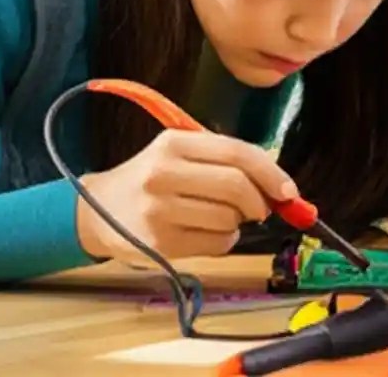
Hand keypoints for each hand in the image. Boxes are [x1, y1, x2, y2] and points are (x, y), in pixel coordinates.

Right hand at [75, 129, 297, 262]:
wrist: (99, 210)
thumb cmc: (152, 179)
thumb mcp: (180, 155)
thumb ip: (225, 161)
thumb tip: (279, 186)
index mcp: (174, 143)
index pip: (237, 153)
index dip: (271, 173)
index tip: (288, 191)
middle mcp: (164, 173)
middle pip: (236, 187)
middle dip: (259, 201)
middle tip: (259, 209)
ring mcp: (160, 210)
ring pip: (229, 219)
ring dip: (238, 222)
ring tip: (221, 217)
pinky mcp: (160, 242)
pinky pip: (217, 243)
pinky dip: (225, 240)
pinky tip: (208, 232)